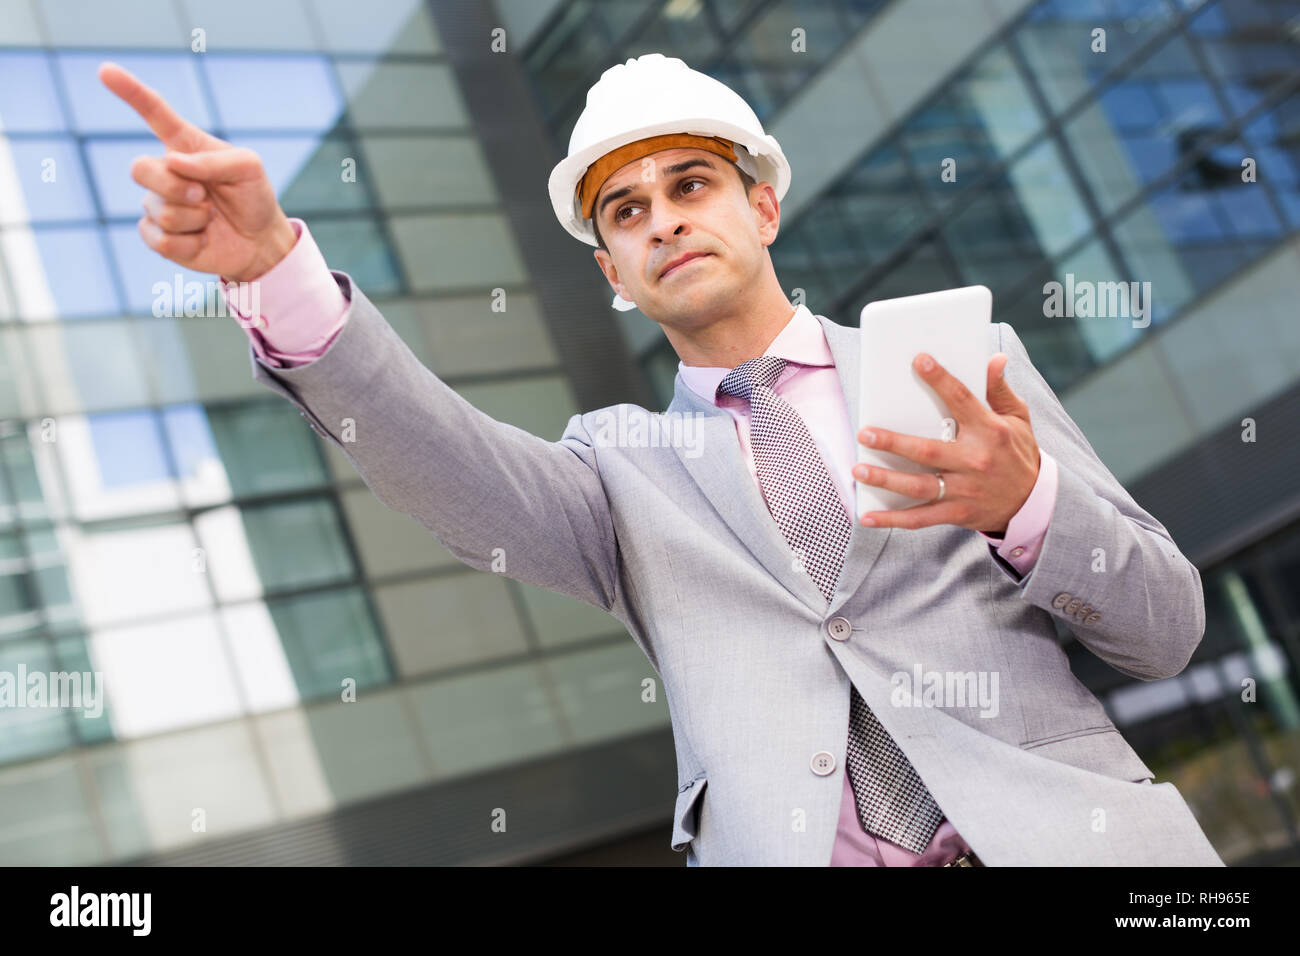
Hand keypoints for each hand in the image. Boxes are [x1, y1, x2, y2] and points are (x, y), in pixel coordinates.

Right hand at [97, 61, 296, 282]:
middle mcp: (166, 172)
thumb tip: (173, 162)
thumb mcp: (249, 169)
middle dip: (175, 187)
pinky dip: (190, 243)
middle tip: (204, 196)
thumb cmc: (253, 197)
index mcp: (185, 146)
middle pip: (140, 169)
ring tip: (211, 218)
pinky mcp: (158, 236)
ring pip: (159, 210)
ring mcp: (158, 203)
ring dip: (194, 218)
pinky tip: (202, 239)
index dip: (130, 92)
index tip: (105, 70)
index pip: (153, 114)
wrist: (259, 242)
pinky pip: (160, 239)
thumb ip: (216, 160)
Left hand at [853, 352, 1039, 532]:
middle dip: (893, 443)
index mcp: (990, 431)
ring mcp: (964, 490)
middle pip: (928, 451)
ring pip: (918, 486)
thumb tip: (993, 359)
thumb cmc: (1018, 453)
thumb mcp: (1018, 418)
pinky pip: (920, 518)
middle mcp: (975, 460)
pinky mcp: (957, 513)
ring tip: (858, 470)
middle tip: (864, 434)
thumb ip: (999, 389)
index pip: (962, 400)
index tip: (919, 361)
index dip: (941, 380)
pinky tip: (868, 517)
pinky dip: (893, 520)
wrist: (1034, 502)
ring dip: (886, 479)